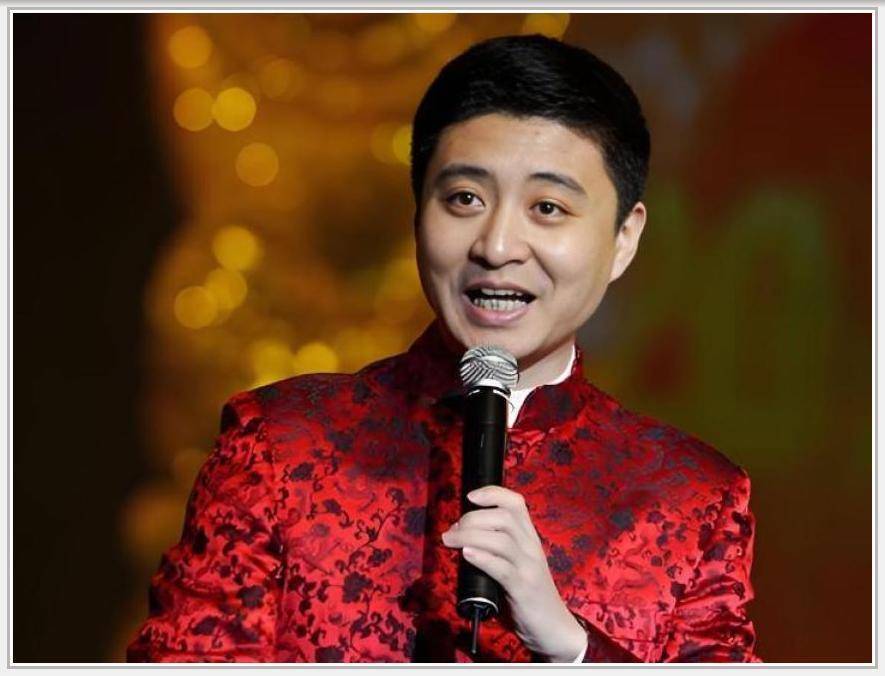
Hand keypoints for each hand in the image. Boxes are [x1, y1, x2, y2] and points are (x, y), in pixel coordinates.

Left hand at [441, 485, 587, 661]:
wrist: (554, 628)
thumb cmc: (528, 595)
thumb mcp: (516, 564)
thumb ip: (497, 549)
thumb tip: (462, 536)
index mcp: (530, 538)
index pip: (516, 503)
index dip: (492, 493)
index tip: (470, 496)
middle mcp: (531, 548)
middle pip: (504, 517)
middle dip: (473, 517)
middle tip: (453, 530)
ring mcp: (529, 568)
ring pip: (501, 539)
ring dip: (470, 535)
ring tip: (450, 539)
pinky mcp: (523, 589)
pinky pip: (502, 568)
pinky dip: (482, 557)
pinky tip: (467, 554)